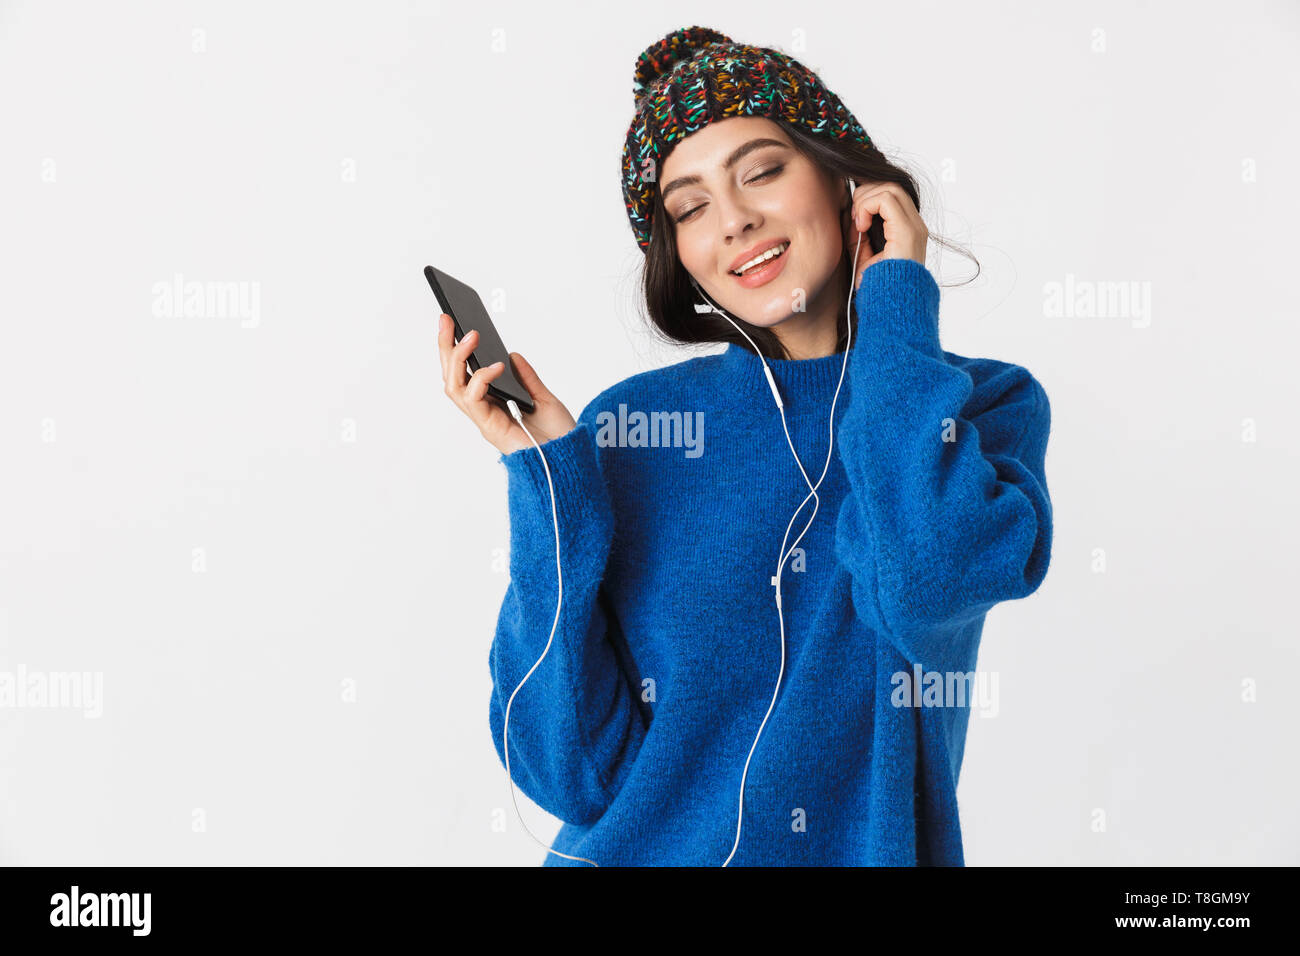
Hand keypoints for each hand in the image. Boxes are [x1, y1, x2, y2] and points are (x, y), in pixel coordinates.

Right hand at [437, 313, 576, 456]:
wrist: (572, 464)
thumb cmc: (560, 439)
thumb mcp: (545, 400)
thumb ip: (528, 380)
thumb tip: (512, 355)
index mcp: (494, 406)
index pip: (466, 375)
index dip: (456, 352)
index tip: (454, 323)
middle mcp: (484, 413)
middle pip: (452, 378)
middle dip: (445, 347)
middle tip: (446, 318)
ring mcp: (485, 421)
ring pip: (454, 388)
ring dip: (458, 359)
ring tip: (470, 335)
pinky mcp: (490, 429)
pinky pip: (475, 401)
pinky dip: (481, 380)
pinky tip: (496, 366)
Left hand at [844, 182, 928, 290]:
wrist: (889, 306)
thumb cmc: (877, 287)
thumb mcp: (862, 255)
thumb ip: (858, 233)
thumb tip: (849, 213)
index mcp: (907, 230)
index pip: (891, 195)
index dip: (868, 198)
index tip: (855, 221)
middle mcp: (915, 225)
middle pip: (891, 186)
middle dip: (865, 195)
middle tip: (854, 219)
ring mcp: (914, 226)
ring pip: (889, 188)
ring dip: (865, 200)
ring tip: (857, 223)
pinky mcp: (908, 230)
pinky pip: (886, 199)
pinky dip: (867, 206)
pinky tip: (861, 226)